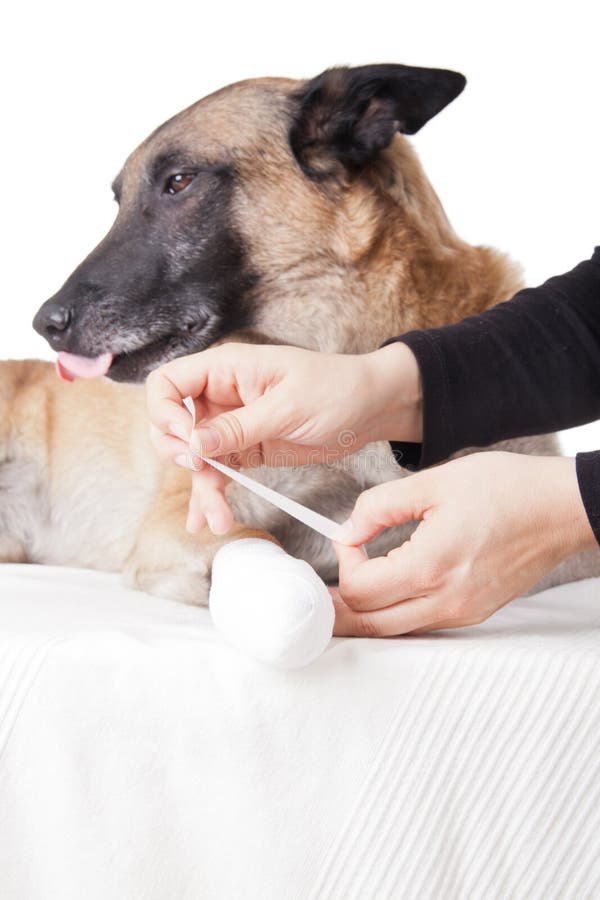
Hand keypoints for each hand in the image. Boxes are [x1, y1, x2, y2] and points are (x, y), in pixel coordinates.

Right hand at [146, 341, 421, 533]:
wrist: (371, 408)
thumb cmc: (336, 389)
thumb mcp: (288, 407)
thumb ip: (239, 426)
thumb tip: (194, 444)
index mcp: (226, 369)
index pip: (167, 383)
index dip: (164, 413)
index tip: (188, 442)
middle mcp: (221, 395)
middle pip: (170, 424)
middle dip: (177, 454)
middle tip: (201, 472)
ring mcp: (231, 425)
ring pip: (194, 458)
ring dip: (200, 489)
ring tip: (216, 519)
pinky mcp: (245, 450)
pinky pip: (217, 474)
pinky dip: (212, 496)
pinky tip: (209, 520)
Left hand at [331, 452, 596, 635]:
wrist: (559, 508)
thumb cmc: (506, 489)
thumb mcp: (433, 482)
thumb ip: (380, 505)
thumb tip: (348, 528)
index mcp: (431, 565)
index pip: (360, 590)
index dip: (344, 564)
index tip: (351, 537)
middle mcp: (446, 600)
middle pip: (370, 625)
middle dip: (341, 604)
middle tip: (326, 585)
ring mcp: (462, 612)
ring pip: (394, 632)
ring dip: (367, 613)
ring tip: (350, 588)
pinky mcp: (473, 613)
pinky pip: (420, 625)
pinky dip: (396, 613)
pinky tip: (390, 589)